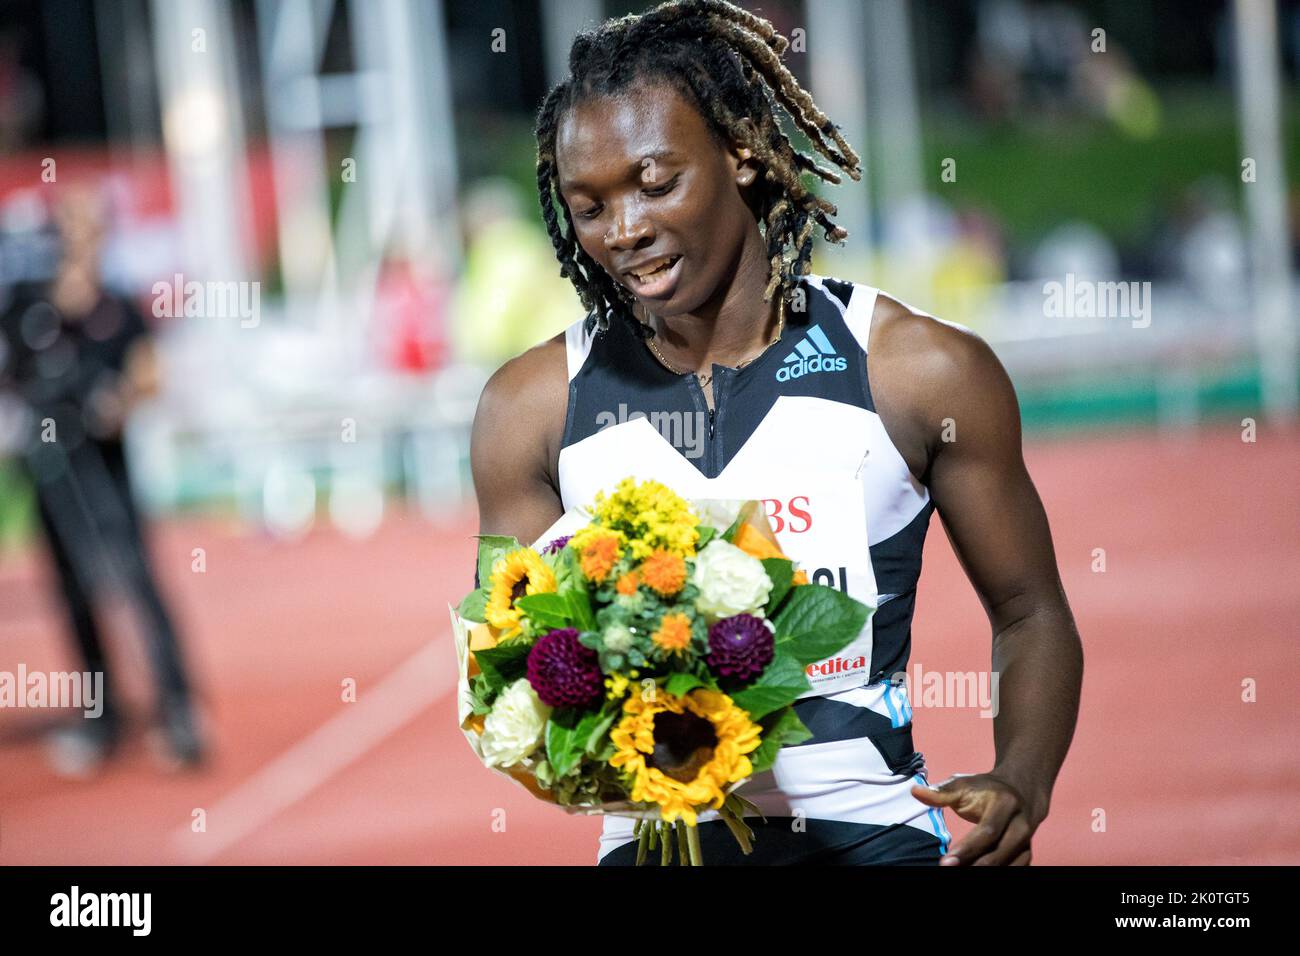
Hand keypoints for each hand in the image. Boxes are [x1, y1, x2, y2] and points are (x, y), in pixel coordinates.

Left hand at [910, 771, 1043, 865]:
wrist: (1021, 789)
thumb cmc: (986, 788)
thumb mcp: (964, 784)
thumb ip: (941, 792)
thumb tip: (915, 792)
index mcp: (1006, 804)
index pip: (987, 831)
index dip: (967, 849)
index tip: (945, 862)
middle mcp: (1021, 824)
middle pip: (999, 853)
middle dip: (974, 866)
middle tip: (949, 871)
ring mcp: (1027, 841)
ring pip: (1010, 865)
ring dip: (986, 872)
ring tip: (959, 874)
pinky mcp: (1027, 853)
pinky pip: (1015, 869)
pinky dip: (996, 874)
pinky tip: (973, 872)